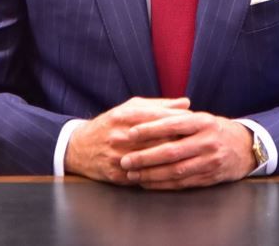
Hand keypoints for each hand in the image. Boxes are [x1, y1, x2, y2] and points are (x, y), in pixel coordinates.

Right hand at [64, 96, 190, 183]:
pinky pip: (143, 177)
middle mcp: (121, 135)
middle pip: (160, 139)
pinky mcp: (116, 174)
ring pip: (154, 160)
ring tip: (190, 157)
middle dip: (181, 140)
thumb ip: (160, 105)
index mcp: (126, 115)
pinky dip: (159, 175)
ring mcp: (118, 156)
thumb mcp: (131, 107)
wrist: (79, 147)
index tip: (198, 123)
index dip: (181, 121)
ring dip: (173, 160)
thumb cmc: (111, 124)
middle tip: (199, 142)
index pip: (161, 117)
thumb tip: (186, 103)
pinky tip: (173, 174)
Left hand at [120, 112, 255, 189]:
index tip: (131, 132)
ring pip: (175, 170)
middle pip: (171, 151)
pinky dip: (162, 185)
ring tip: (132, 174)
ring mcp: (210, 161)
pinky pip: (182, 183)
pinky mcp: (209, 178)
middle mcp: (207, 141)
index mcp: (202, 122)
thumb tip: (144, 113)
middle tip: (125, 159)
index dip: (151, 129)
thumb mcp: (199, 118)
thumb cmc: (213, 130)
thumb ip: (174, 115)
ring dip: (151, 174)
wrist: (244, 148)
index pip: (173, 124)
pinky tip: (148, 183)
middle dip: (145, 157)